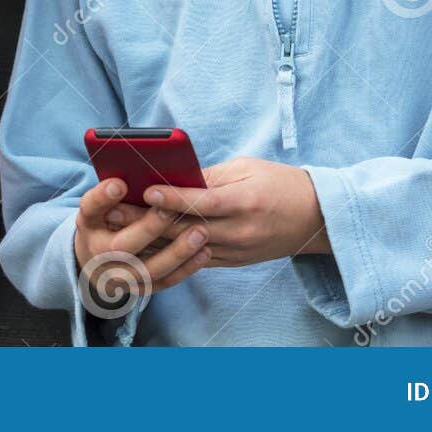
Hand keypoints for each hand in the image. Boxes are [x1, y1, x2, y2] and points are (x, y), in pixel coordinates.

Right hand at [74, 179, 212, 301]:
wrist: (96, 262)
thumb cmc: (106, 220)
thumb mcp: (102, 203)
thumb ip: (118, 189)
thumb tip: (145, 168)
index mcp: (88, 222)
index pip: (90, 207)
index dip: (103, 197)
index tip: (120, 183)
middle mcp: (98, 252)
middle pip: (122, 245)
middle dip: (149, 227)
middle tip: (172, 210)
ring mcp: (118, 275)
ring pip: (148, 268)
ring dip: (177, 251)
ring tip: (200, 232)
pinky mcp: (139, 288)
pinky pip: (164, 280)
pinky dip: (185, 268)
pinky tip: (204, 251)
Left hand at [103, 157, 330, 266]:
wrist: (316, 218)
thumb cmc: (281, 184)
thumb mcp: (248, 169)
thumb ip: (211, 176)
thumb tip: (173, 176)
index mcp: (247, 202)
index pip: (204, 202)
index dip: (173, 197)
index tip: (145, 190)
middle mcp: (241, 231)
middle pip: (187, 227)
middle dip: (147, 220)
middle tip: (114, 210)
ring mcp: (237, 251)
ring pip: (187, 247)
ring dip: (151, 238)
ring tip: (120, 228)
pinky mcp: (235, 262)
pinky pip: (197, 259)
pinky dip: (171, 251)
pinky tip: (145, 244)